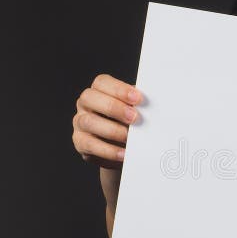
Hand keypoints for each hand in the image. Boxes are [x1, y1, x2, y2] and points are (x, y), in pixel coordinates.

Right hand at [72, 74, 142, 211]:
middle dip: (114, 108)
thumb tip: (157, 105)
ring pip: (88, 122)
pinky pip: (89, 144)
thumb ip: (139, 105)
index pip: (102, 83)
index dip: (119, 89)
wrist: (122, 148)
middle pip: (90, 98)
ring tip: (130, 138)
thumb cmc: (130, 123)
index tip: (139, 99)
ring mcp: (79, 122)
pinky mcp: (80, 142)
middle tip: (135, 118)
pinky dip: (108, 150)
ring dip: (111, 130)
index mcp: (99, 90)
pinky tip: (124, 154)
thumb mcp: (135, 111)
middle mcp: (85, 104)